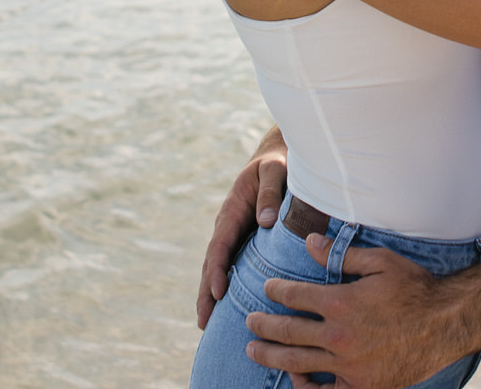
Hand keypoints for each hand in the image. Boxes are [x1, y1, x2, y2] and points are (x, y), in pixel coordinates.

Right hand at [196, 128, 287, 328]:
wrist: (275, 156)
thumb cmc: (277, 163)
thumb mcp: (275, 170)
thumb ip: (270, 192)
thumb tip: (264, 222)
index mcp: (232, 210)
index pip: (220, 245)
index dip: (217, 270)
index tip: (218, 293)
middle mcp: (228, 225)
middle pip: (212, 263)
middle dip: (206, 293)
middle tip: (203, 322)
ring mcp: (233, 234)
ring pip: (218, 268)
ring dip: (210, 295)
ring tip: (207, 324)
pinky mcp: (243, 239)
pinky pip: (231, 265)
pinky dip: (224, 286)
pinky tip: (225, 307)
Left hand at [247, 234, 466, 388]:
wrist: (446, 324)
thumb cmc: (415, 288)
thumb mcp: (380, 262)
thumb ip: (342, 254)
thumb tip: (309, 242)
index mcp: (340, 303)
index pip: (294, 296)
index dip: (277, 290)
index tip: (268, 287)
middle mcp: (337, 336)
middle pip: (286, 332)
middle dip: (262, 325)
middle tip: (249, 322)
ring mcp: (347, 365)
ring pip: (296, 362)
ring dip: (270, 355)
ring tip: (253, 350)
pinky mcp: (360, 386)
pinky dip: (304, 388)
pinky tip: (295, 380)